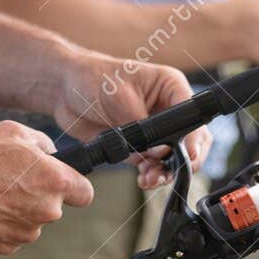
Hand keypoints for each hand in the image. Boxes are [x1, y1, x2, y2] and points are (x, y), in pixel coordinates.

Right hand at [0, 121, 93, 255]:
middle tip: (9, 181)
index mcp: (54, 182)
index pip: (84, 194)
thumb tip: (51, 155)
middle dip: (36, 197)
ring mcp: (23, 234)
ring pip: (28, 224)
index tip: (63, 185)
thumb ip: (42, 144)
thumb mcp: (14, 133)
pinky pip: (7, 237)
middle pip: (52, 208)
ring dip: (16, 213)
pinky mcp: (2, 248)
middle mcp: (45, 212)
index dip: (74, 187)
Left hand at [51, 50, 212, 190]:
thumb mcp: (118, 96)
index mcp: (170, 86)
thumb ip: (141, 124)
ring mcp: (155, 129)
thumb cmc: (92, 78)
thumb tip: (160, 151)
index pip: (193, 114)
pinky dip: (152, 175)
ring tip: (150, 179)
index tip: (188, 156)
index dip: (193, 138)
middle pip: (192, 139)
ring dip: (166, 171)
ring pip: (174, 157)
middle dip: (184, 159)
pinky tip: (145, 179)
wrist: (65, 90)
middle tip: (167, 171)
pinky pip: (154, 165)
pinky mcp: (140, 145)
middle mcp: (168, 108)